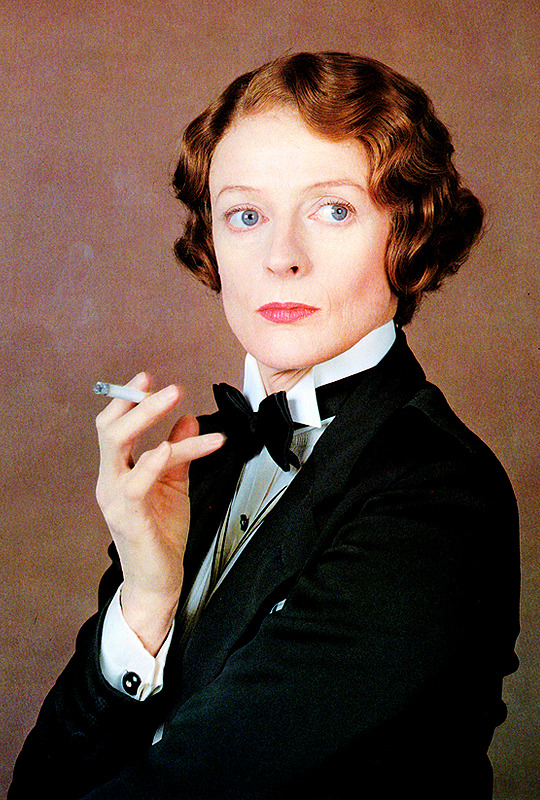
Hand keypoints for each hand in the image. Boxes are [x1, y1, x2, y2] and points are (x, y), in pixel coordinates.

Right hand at [95, 372, 224, 654]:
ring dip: (148, 419)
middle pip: (111, 429)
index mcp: (118, 472)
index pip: (113, 427)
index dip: (127, 399)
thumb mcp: (175, 484)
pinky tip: (169, 448)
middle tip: (168, 386)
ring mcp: (116, 499)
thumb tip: (189, 419)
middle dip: (138, 402)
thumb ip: (180, 453)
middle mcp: (110, 481)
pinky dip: (153, 460)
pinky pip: (137, 482)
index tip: (147, 378)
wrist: (160, 580)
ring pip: (118, 447)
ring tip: (177, 401)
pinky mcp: (130, 518)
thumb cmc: (161, 533)